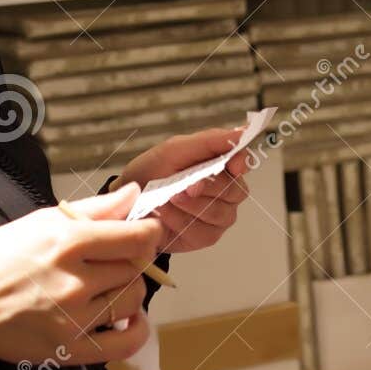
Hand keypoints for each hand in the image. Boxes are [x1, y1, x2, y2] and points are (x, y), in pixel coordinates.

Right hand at [0, 182, 163, 365]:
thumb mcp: (39, 221)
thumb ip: (92, 209)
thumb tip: (134, 192)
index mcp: (67, 241)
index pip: (137, 237)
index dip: (148, 233)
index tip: (142, 233)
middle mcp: (75, 280)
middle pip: (136, 268)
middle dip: (132, 260)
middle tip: (112, 260)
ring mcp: (73, 319)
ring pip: (132, 300)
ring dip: (129, 291)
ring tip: (110, 287)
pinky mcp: (68, 350)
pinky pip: (123, 345)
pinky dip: (136, 331)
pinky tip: (127, 320)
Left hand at [116, 126, 251, 254]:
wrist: (127, 202)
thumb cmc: (152, 172)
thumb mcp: (175, 150)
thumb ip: (210, 141)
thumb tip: (243, 131)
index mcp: (222, 165)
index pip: (243, 162)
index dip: (241, 163)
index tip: (233, 165)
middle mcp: (226, 192)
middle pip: (235, 190)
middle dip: (209, 186)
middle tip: (184, 185)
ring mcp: (219, 216)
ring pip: (219, 212)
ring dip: (190, 204)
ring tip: (168, 197)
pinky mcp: (205, 237)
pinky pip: (203, 231)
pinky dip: (180, 220)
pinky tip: (165, 213)